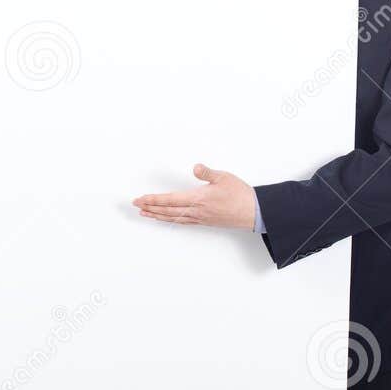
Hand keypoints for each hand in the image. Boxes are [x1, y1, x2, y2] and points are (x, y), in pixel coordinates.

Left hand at [133, 164, 255, 229]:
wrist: (254, 212)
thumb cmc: (240, 195)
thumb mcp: (223, 177)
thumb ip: (207, 173)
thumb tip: (196, 167)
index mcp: (198, 199)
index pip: (169, 199)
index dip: (153, 199)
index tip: (140, 199)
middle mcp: (196, 211)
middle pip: (167, 210)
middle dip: (150, 207)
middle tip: (136, 205)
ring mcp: (200, 218)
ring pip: (173, 218)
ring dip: (157, 215)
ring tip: (145, 213)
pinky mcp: (205, 222)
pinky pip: (183, 222)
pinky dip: (171, 220)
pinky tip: (166, 219)